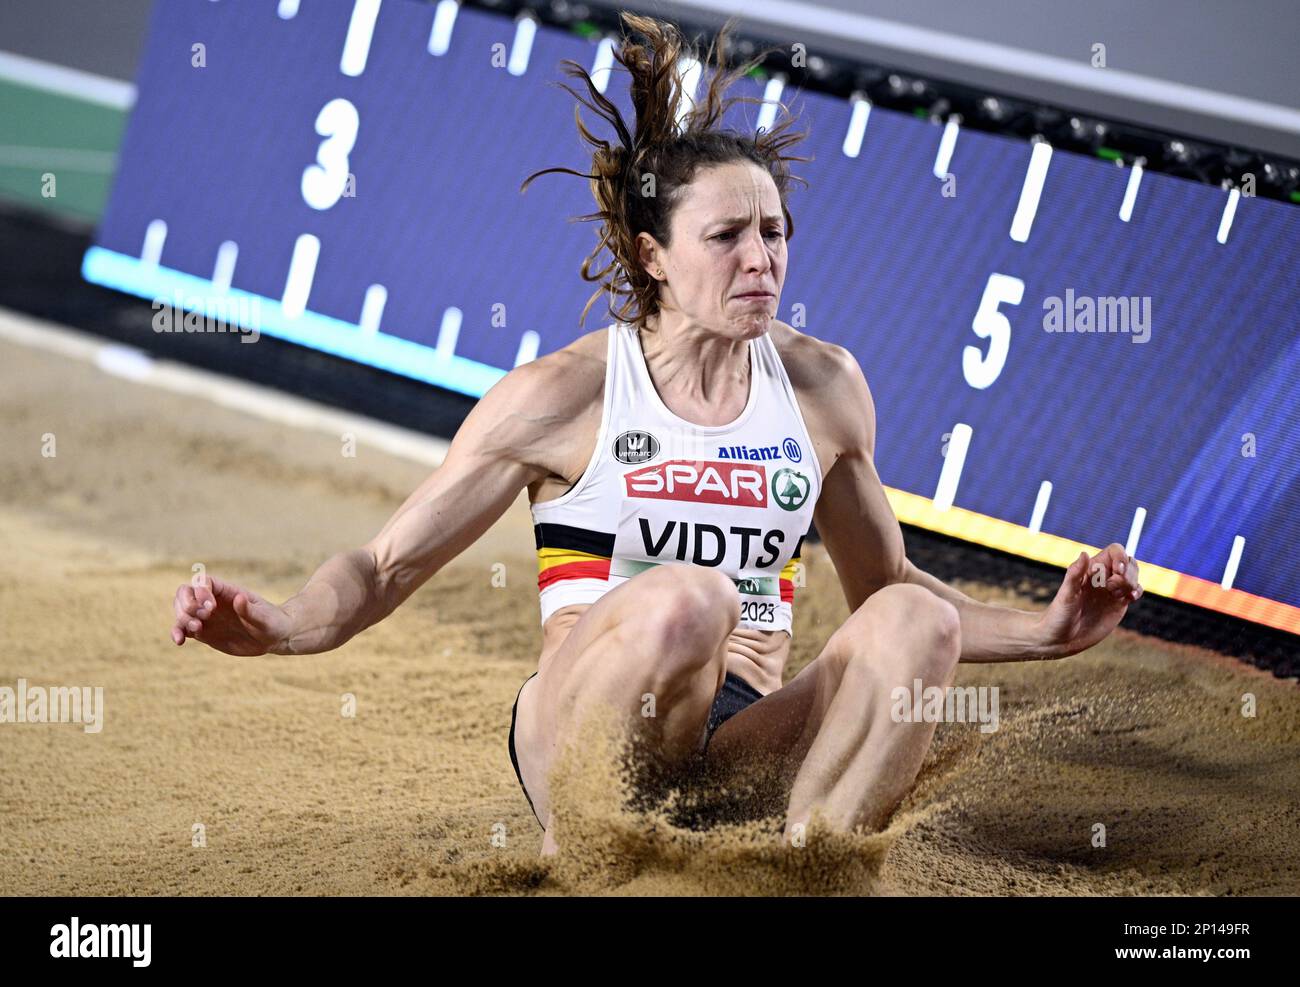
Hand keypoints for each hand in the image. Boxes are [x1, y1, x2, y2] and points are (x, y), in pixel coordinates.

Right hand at [170, 575, 290, 655]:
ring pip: (181, 610)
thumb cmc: (272, 622)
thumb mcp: (264, 617)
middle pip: (185, 593)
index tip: (211, 608)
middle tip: (203, 619)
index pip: (203, 581)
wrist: (273, 638)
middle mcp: (212, 602)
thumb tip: (238, 598)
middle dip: (187, 605)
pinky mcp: (203, 632)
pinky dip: (177, 633)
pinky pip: (183, 629)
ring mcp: (206, 617)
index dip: (200, 591)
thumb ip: (250, 610)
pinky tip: (180, 641)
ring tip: (197, 629)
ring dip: (182, 619)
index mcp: (227, 592)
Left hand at [1037, 543, 1142, 657]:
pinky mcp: (1119, 605)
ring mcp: (1112, 591)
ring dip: (1133, 581)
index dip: (1120, 557)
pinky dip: (1138, 590)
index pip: (1114, 552)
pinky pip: (1135, 591)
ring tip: (1118, 595)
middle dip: (1128, 571)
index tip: (1117, 571)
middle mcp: (1103, 577)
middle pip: (1128, 562)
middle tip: (1112, 588)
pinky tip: (1131, 598)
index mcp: (1090, 570)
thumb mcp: (1066, 595)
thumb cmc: (1058, 615)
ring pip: (1133, 575)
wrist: (1061, 639)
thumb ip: (1075, 574)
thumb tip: (1084, 553)